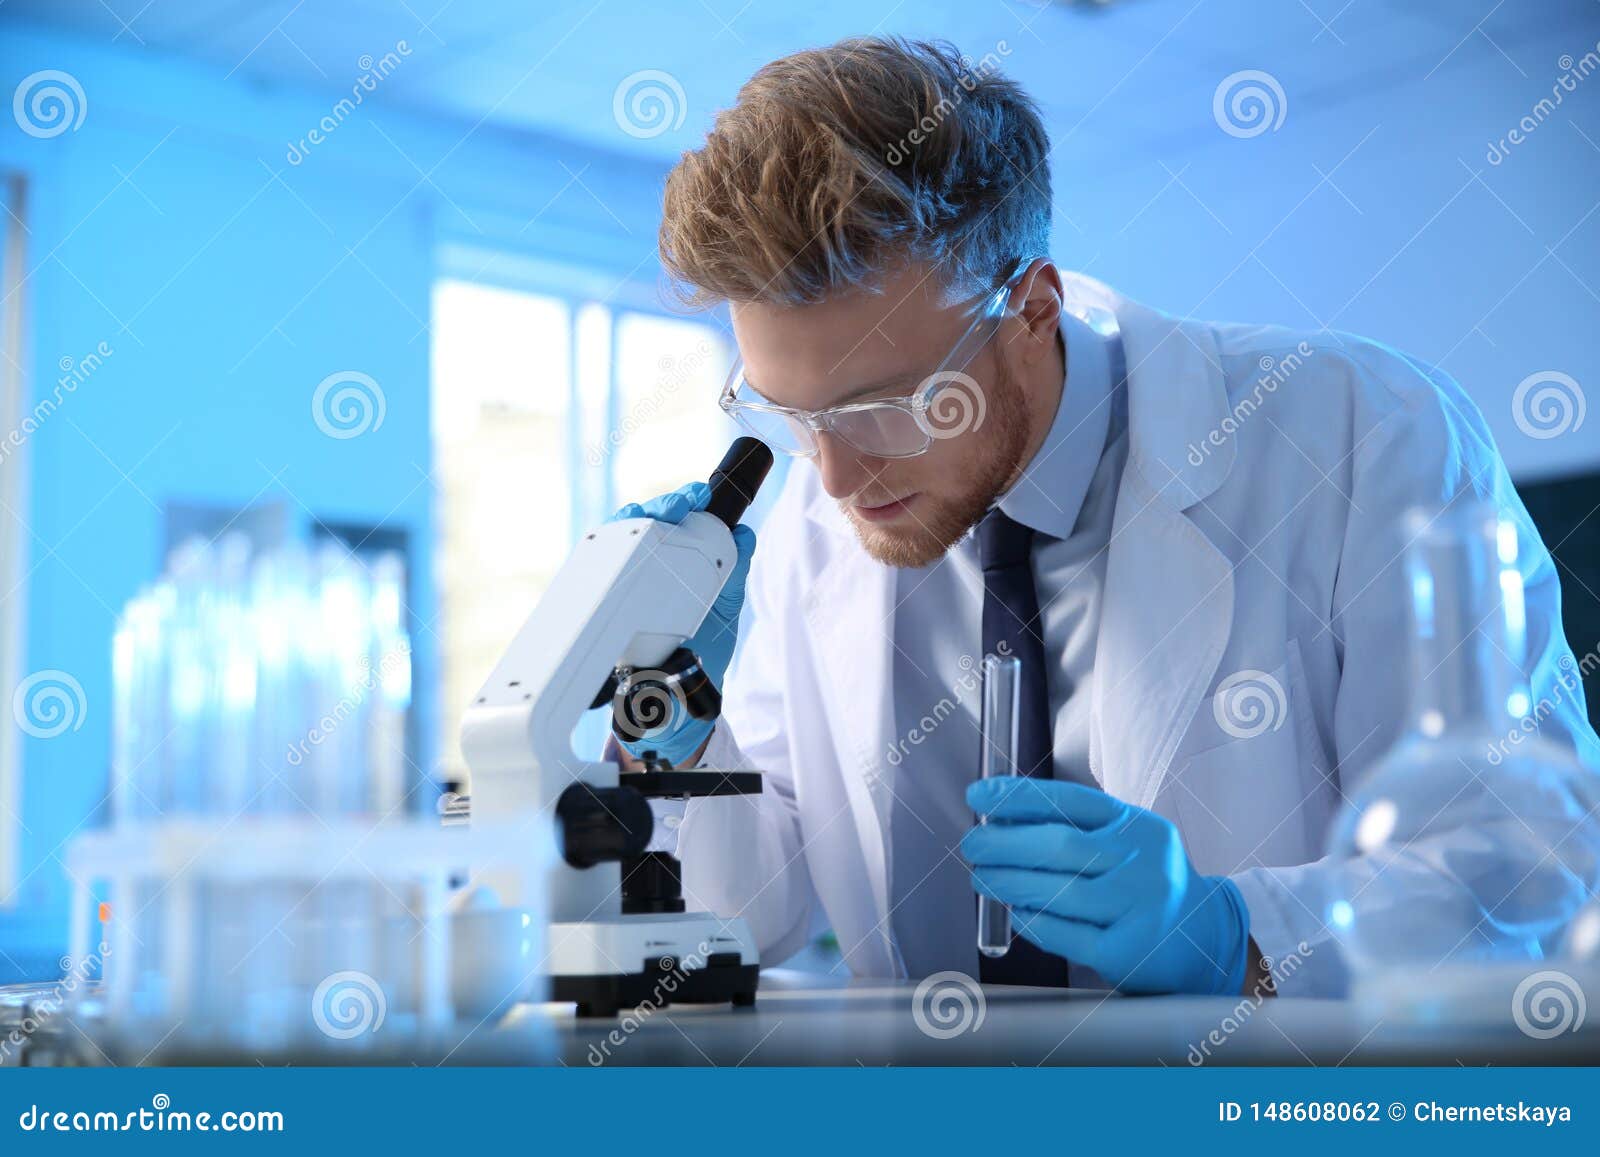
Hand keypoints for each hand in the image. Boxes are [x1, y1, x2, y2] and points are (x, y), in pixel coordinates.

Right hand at [606, 481, 756, 764]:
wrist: (680, 704)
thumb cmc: (702, 655)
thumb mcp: (725, 609)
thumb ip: (735, 574)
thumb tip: (746, 533)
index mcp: (677, 566)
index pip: (675, 523)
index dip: (685, 502)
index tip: (700, 495)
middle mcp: (647, 571)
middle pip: (645, 523)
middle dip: (661, 504)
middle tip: (681, 503)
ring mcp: (623, 587)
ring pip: (619, 539)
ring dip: (635, 518)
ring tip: (658, 514)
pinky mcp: (603, 606)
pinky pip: (596, 570)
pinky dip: (604, 549)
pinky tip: (620, 536)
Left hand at [962, 777, 1249, 994]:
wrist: (1204, 939)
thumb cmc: (1148, 886)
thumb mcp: (1126, 844)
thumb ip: (1077, 830)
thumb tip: (1002, 822)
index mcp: (1138, 826)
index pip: (1071, 801)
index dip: (1018, 796)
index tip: (979, 796)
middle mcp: (1144, 862)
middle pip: (1060, 845)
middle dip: (1003, 843)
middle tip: (972, 844)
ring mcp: (1140, 907)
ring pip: (1058, 891)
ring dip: (1009, 883)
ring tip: (981, 878)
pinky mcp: (1129, 950)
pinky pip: (1066, 933)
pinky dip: (1033, 921)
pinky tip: (1015, 912)